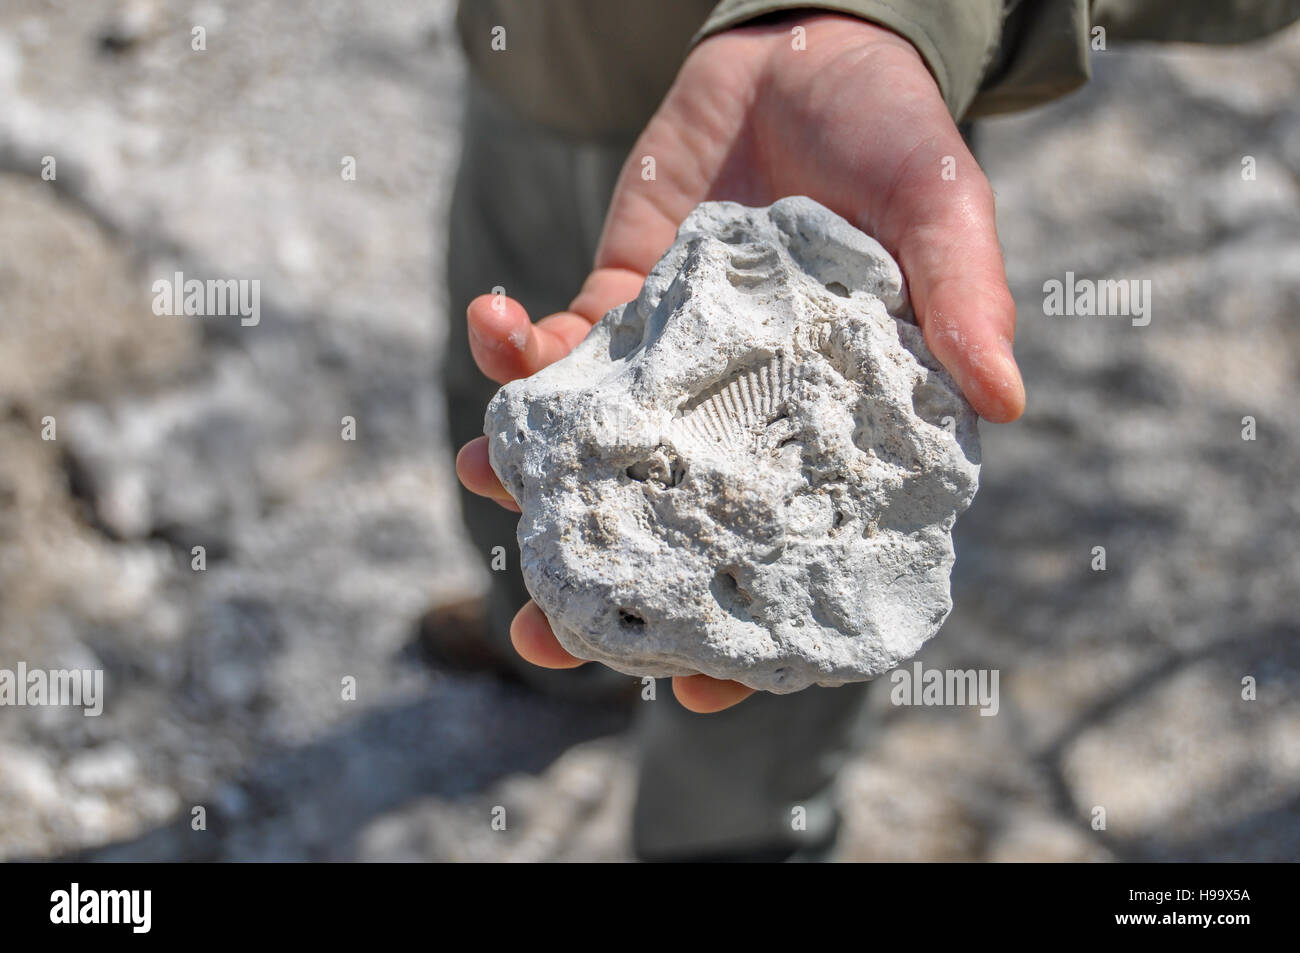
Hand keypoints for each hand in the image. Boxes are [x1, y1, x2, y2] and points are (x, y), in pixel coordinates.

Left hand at [457, 12, 1024, 712]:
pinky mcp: (623, 306)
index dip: (747, 632)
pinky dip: (515, 348)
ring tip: (480, 475)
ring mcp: (675, 368)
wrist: (807, 53)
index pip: (793, 550)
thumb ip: (963, 294)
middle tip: (541, 632)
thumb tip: (1005, 397)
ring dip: (528, 472)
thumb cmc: (896, 136)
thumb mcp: (943, 206)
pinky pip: (560, 349)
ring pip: (596, 450)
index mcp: (834, 424)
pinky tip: (493, 322)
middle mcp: (745, 416)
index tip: (689, 695)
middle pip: (672, 524)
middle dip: (603, 580)